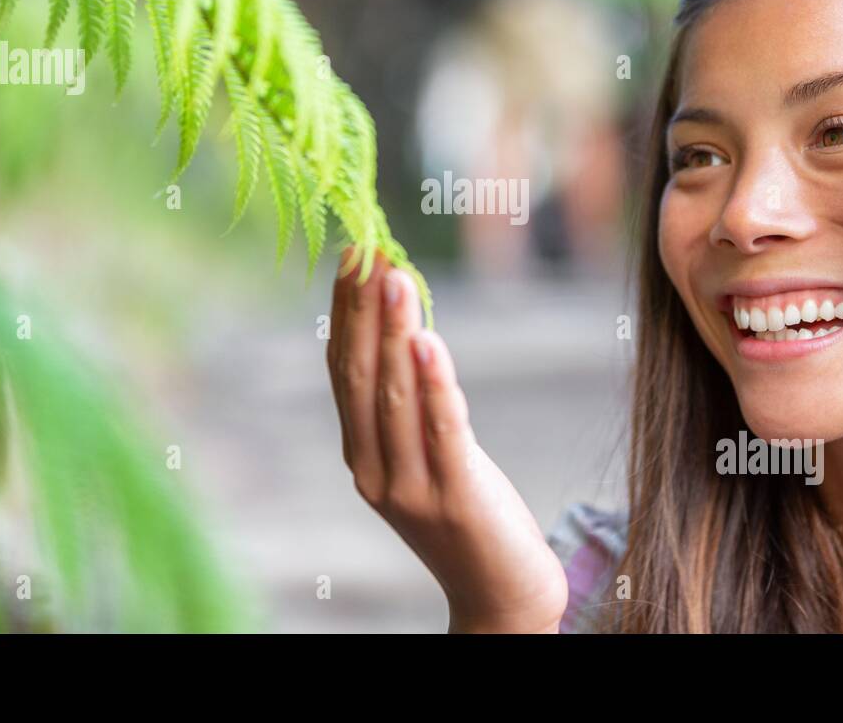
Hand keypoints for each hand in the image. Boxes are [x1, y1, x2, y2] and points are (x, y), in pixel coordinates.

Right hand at [326, 249, 567, 632]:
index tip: (350, 253)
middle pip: (360, 376)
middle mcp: (373, 470)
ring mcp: (410, 487)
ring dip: (395, 332)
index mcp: (360, 454)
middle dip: (362, 309)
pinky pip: (442, 430)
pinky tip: (431, 340)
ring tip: (396, 276)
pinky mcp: (455, 497)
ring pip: (394, 397)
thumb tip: (408, 323)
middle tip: (368, 248)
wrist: (500, 594)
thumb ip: (409, 402)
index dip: (343, 310)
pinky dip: (434, 383)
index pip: (342, 369)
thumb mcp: (425, 452)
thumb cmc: (467, 512)